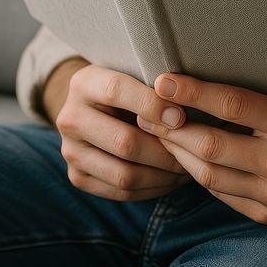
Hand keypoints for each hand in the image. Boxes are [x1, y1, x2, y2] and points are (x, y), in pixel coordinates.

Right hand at [54, 64, 192, 200]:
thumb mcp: (135, 74)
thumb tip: (193, 103)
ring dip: (164, 174)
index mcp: (83, 83)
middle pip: (124, 142)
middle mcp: (69, 118)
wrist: (95, 108)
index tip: (182, 116)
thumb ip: (156, 84)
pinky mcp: (78, 178)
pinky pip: (122, 192)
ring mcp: (70, 152)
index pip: (117, 91)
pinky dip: (153, 188)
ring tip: (190, 166)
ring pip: (125, 174)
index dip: (152, 104)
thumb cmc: (130, 88)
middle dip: (166, 149)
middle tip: (196, 150)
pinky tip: (173, 178)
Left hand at [135, 73, 266, 224]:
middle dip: (170, 126)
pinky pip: (221, 193)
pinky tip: (188, 156)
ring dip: (178, 152)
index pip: (234, 106)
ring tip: (159, 130)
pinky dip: (199, 173)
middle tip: (147, 107)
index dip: (192, 92)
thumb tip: (217, 74)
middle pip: (209, 145)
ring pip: (207, 174)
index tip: (163, 79)